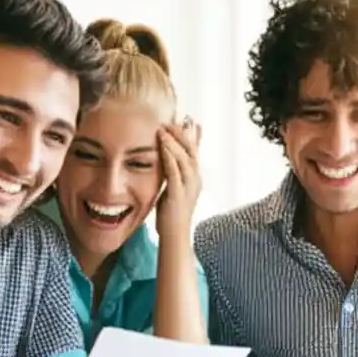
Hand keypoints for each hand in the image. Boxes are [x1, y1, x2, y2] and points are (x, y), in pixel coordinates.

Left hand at [155, 118, 202, 238]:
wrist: (174, 236)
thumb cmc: (172, 213)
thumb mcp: (175, 187)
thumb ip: (174, 172)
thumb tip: (169, 158)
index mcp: (195, 177)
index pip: (194, 150)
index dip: (187, 134)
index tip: (178, 120)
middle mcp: (196, 180)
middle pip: (192, 150)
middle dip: (181, 133)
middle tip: (169, 120)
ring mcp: (189, 187)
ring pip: (185, 158)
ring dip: (174, 142)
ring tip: (163, 129)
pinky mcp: (178, 195)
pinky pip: (175, 171)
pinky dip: (169, 156)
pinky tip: (161, 145)